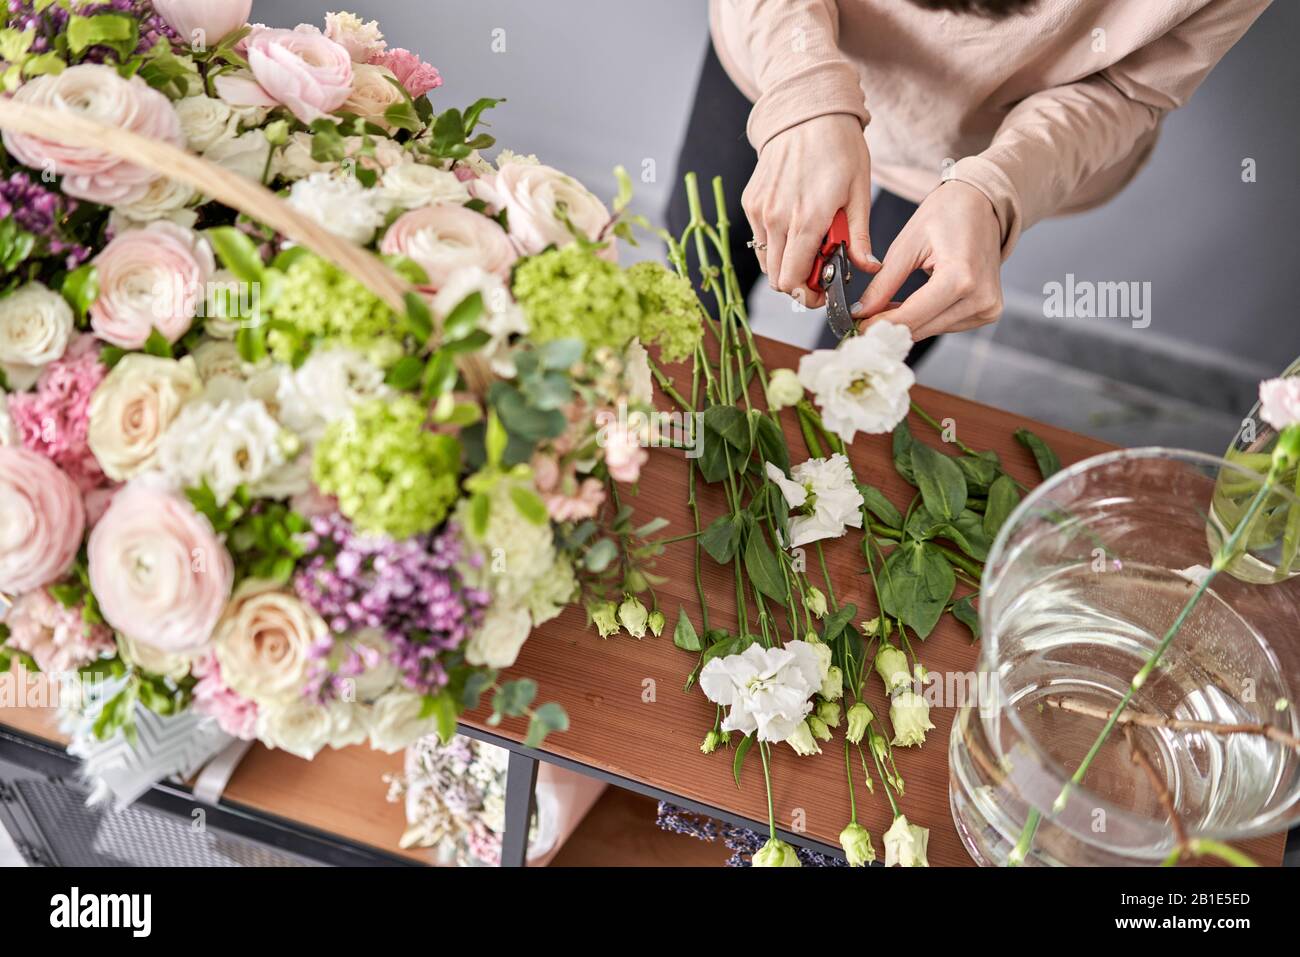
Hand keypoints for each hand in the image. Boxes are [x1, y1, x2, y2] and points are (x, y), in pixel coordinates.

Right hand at [742, 113, 878, 307]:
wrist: (807, 113)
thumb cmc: (839, 148)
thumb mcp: (858, 193)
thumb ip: (859, 237)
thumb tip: (869, 266)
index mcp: (806, 220)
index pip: (794, 280)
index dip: (809, 295)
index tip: (823, 292)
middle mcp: (776, 219)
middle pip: (777, 278)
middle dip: (798, 283)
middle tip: (819, 272)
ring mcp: (759, 211)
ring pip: (766, 262)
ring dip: (786, 264)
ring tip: (808, 247)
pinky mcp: (751, 202)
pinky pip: (759, 239)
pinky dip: (776, 243)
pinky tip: (795, 225)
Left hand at [854, 181, 1003, 338]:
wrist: (981, 204)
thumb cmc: (945, 214)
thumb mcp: (907, 245)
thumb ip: (884, 283)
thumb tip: (861, 312)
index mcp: (961, 277)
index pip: (912, 316)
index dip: (880, 324)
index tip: (857, 327)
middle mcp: (980, 297)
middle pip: (921, 328)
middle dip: (890, 325)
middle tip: (864, 319)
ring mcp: (988, 307)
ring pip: (932, 330)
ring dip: (907, 323)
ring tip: (887, 308)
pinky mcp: (989, 311)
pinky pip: (947, 325)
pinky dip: (926, 319)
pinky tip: (913, 306)